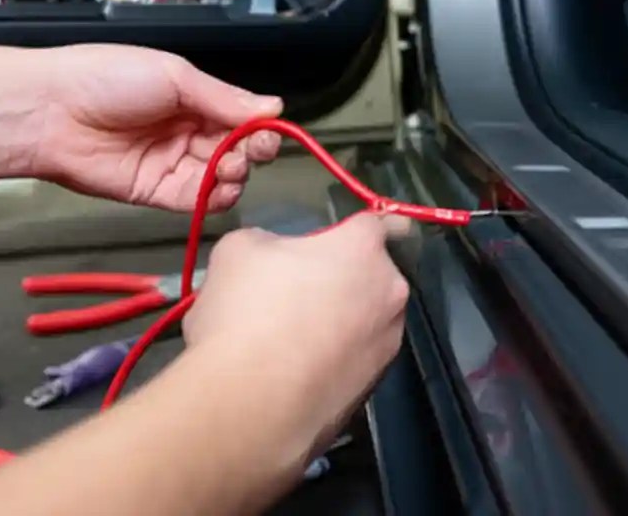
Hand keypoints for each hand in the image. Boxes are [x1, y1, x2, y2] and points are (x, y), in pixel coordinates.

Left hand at [30, 45, 283, 210]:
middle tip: (253, 151)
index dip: (259, 128)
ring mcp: (172, 163)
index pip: (240, 118)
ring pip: (222, 178)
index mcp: (193, 98)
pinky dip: (214, 198)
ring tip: (229, 167)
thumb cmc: (103, 78)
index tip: (268, 132)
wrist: (51, 111)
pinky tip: (220, 189)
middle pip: (237, 150)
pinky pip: (196, 201)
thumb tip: (272, 107)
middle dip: (251, 153)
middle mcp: (186, 131)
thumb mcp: (174, 76)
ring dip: (235, 175)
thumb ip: (224, 97)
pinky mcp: (157, 192)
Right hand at [183, 213, 411, 460]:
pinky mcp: (374, 389)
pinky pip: (356, 360)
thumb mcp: (237, 252)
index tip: (344, 239)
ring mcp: (388, 345)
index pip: (383, 222)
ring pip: (367, 320)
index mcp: (363, 249)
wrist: (251, 405)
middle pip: (372, 275)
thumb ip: (269, 243)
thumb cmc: (246, 312)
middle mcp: (389, 294)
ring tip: (291, 342)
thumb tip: (276, 258)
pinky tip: (296, 373)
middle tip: (297, 294)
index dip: (360, 229)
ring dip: (340, 322)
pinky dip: (334, 361)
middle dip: (343, 279)